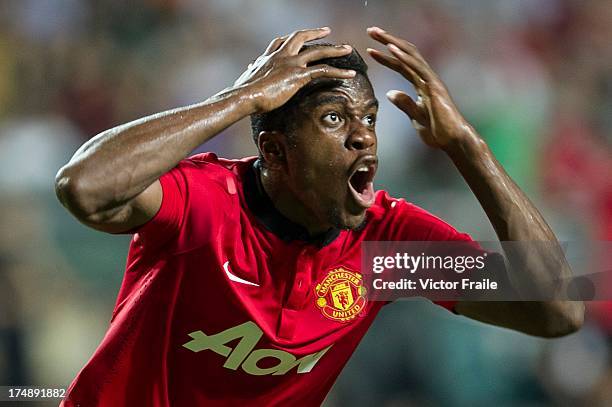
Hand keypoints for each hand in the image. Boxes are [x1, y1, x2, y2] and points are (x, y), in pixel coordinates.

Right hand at [234, 27, 356, 113]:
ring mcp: (291, 63)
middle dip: (315, 33)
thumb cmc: (243, 92)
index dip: (291, 39)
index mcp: (268, 57)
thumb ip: (251, 72)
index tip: (300, 37)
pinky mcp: (298, 75)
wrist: (244, 96)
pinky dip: (339, 72)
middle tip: (327, 31)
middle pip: (300, 37)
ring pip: (318, 52)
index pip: (281, 42)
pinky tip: (350, 75)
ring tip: (348, 49)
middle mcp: (281, 56)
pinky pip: (324, 71)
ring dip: (335, 50)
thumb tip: (250, 70)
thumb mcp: (247, 79)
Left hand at [366, 26, 474, 149]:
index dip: (385, 57)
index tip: (370, 50)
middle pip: (405, 54)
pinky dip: (404, 57)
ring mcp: (431, 81)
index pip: (401, 66)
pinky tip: (391, 49)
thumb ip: (405, 104)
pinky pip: (417, 69)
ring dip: (392, 42)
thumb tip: (390, 93)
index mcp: (421, 85)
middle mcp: (426, 79)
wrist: (453, 141)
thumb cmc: (438, 132)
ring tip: (376, 34)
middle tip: (371, 30)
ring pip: (410, 56)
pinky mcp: (434, 87)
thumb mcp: (415, 117)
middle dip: (387, 40)